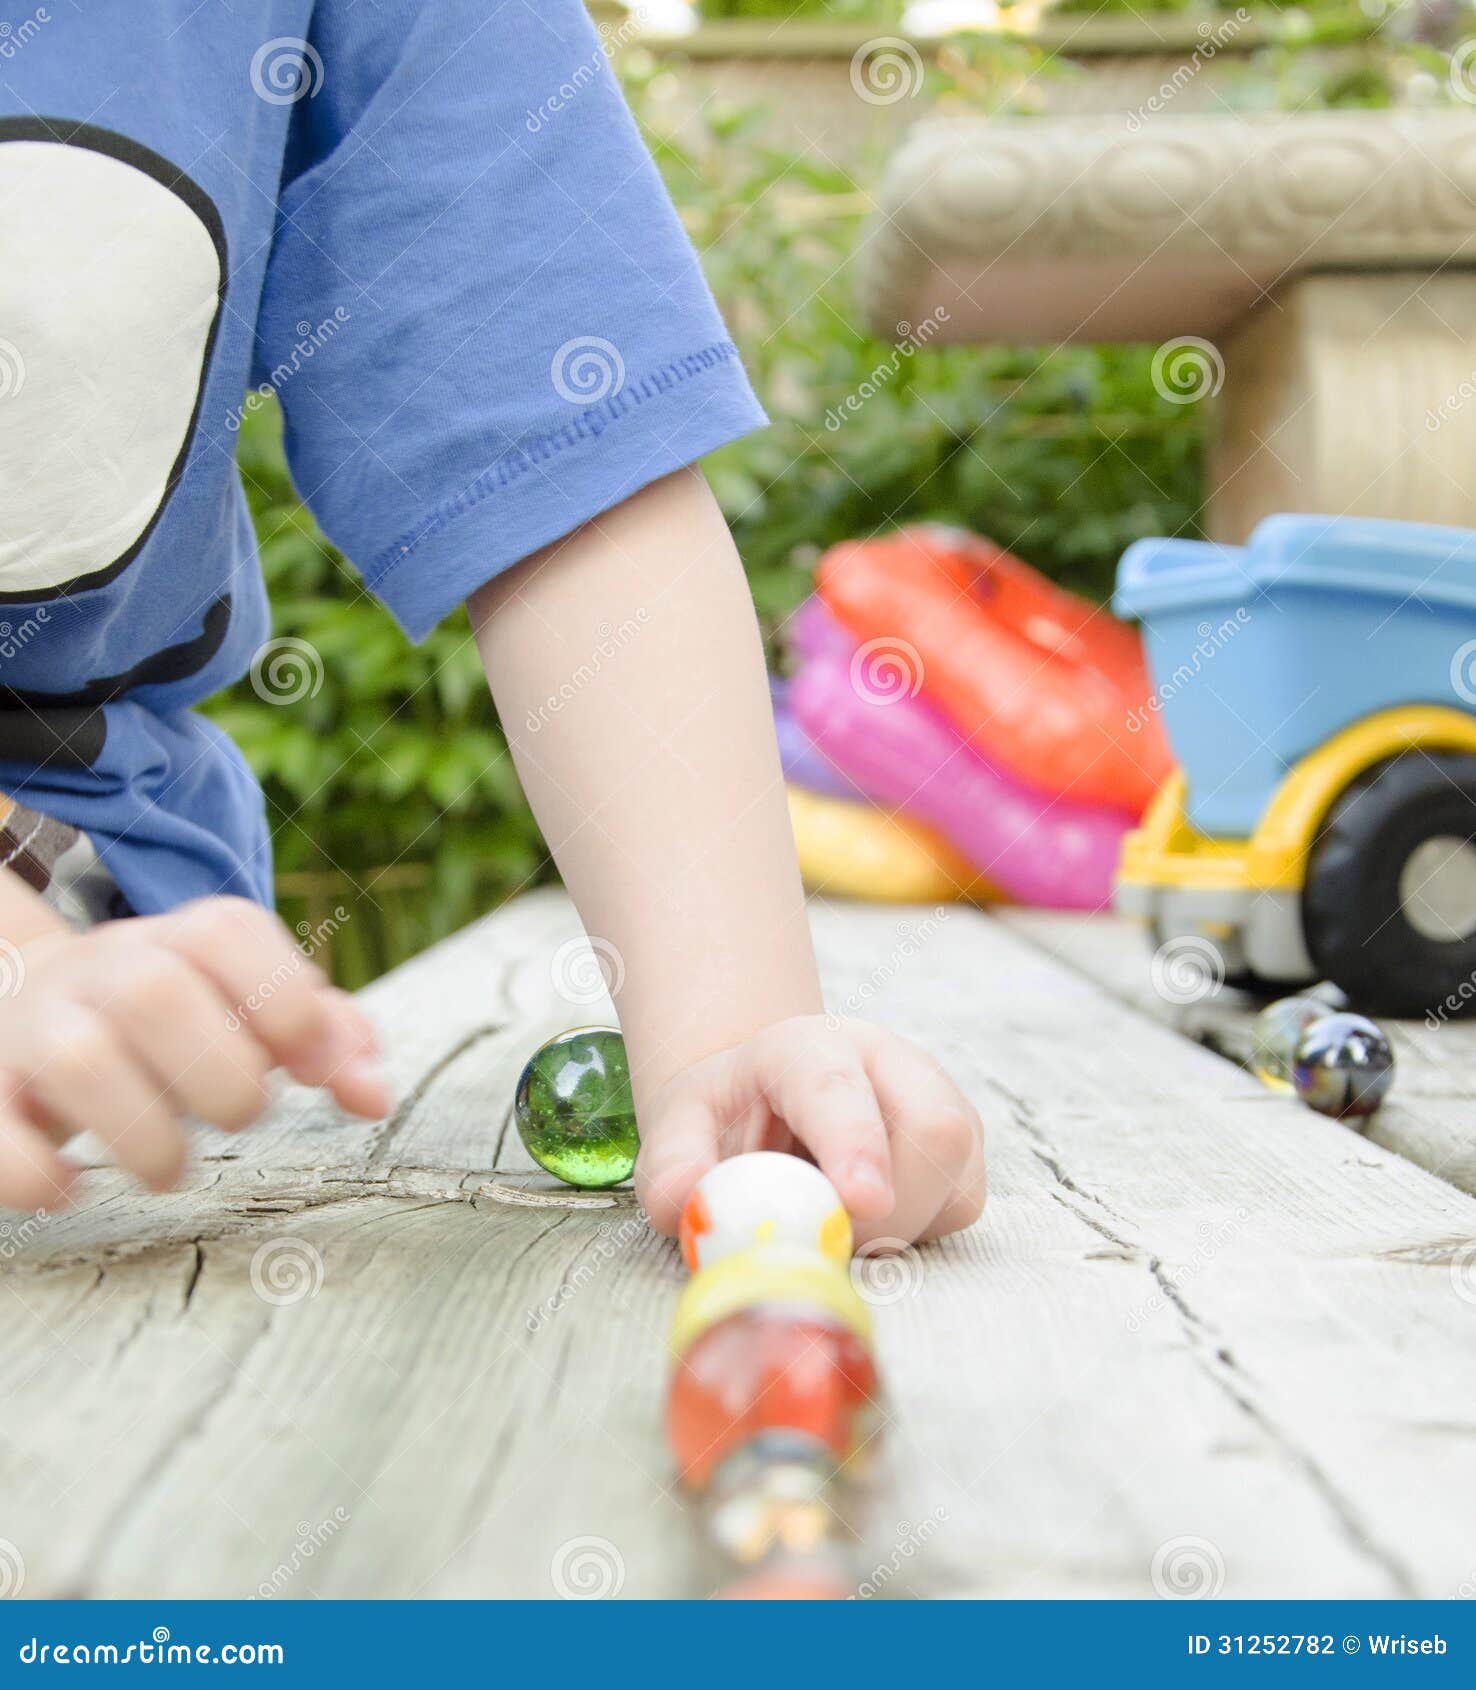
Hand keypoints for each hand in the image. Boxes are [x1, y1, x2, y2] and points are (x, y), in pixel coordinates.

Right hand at [0, 896, 391, 1211]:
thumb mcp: (248, 1007)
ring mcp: (34, 1027)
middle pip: (155, 991)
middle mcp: (101, 970)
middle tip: (242, 1118)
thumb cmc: (172, 1021)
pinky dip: (34, 1170)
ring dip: (143, 1132)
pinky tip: (69, 1189)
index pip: (228, 933)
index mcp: (177, 941)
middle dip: (221, 1074)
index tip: (311, 1067)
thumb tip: (373, 1096)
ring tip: (171, 1170)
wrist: (23, 1003)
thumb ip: (325, 1037)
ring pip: (78, 1056)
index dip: (286, 1001)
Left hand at [634, 1015, 984, 1247]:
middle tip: (827, 1241)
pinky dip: (916, 1233)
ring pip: (956, 1175)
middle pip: (932, 1128)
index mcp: (808, 1046)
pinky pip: (959, 1206)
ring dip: (898, 1228)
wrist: (766, 1104)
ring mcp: (936, 1098)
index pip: (840, 1088)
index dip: (855, 1144)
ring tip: (834, 1221)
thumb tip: (684, 1201)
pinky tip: (868, 1219)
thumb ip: (671, 1167)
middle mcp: (887, 1060)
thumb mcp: (678, 1130)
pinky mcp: (962, 1148)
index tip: (862, 1201)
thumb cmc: (726, 1118)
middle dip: (890, 1209)